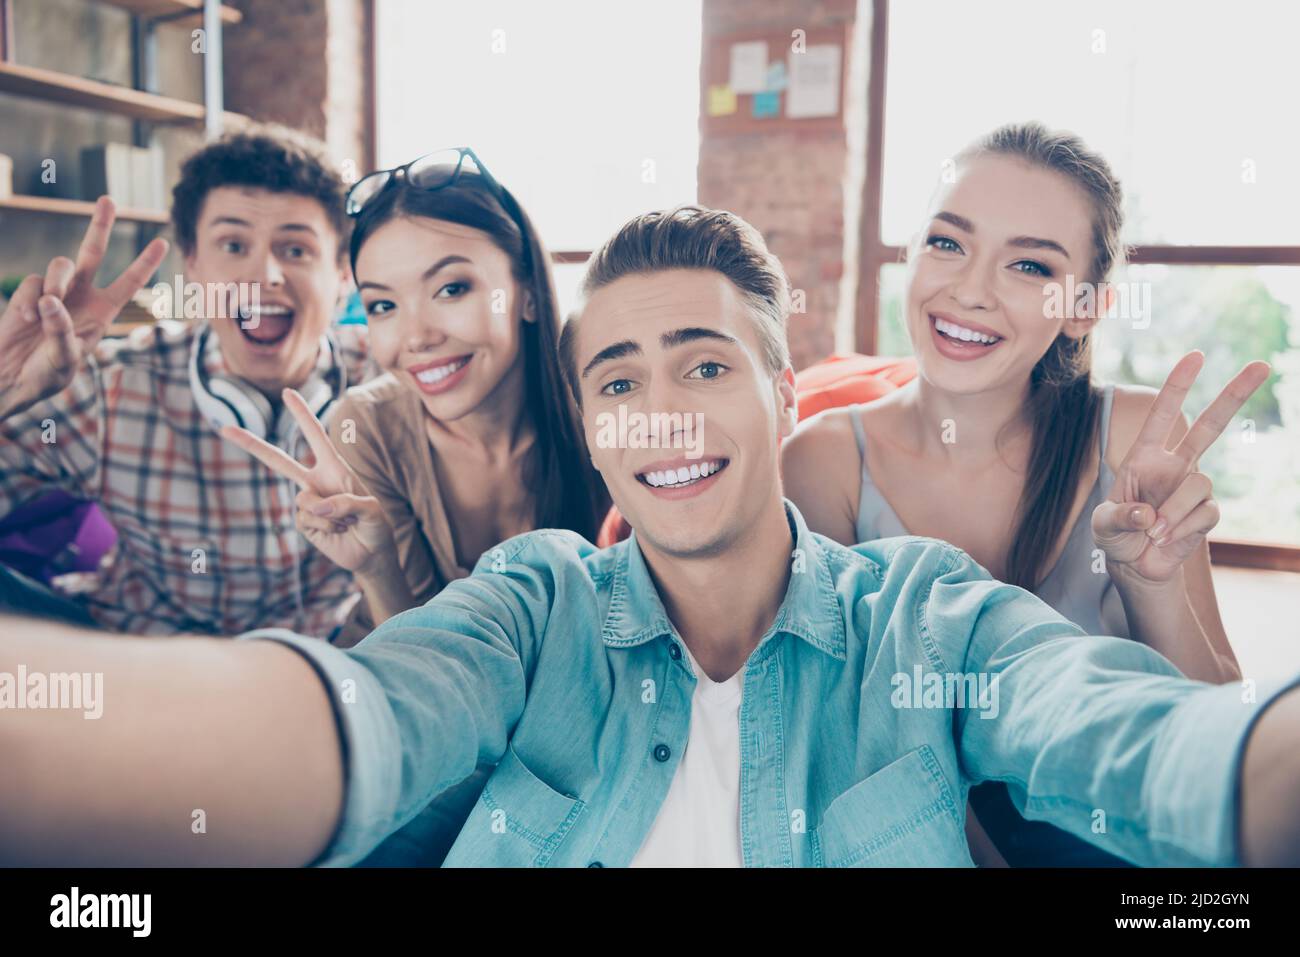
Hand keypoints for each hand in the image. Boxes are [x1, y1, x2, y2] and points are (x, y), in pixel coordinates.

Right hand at [0, 197, 167, 416]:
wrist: (10, 377)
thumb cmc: (46, 375)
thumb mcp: (65, 359)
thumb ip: (62, 330)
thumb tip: (51, 301)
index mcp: (103, 313)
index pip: (129, 283)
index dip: (145, 263)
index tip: (163, 241)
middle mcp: (81, 297)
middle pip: (92, 253)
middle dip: (100, 226)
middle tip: (108, 199)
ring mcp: (54, 292)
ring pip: (61, 265)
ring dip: (58, 281)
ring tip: (48, 306)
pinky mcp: (28, 292)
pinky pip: (33, 283)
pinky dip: (29, 300)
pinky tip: (25, 321)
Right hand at [220, 389, 395, 575]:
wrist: (370, 554)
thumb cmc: (376, 526)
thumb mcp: (372, 510)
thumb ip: (347, 502)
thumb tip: (314, 504)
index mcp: (334, 467)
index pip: (316, 436)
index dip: (302, 414)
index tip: (287, 392)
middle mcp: (316, 480)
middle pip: (278, 460)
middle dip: (252, 444)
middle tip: (226, 429)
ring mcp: (308, 502)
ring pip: (304, 500)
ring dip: (330, 514)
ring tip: (347, 522)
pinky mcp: (304, 523)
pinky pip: (306, 520)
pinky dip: (326, 527)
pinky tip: (338, 531)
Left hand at [1092, 351, 1270, 582]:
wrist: (1135, 565)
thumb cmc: (1114, 536)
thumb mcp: (1102, 526)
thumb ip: (1117, 518)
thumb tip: (1147, 515)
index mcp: (1145, 457)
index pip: (1162, 415)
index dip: (1178, 386)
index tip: (1195, 357)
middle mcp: (1174, 466)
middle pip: (1210, 426)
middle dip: (1234, 395)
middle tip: (1262, 365)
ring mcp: (1192, 488)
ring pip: (1198, 483)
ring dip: (1173, 512)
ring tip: (1152, 533)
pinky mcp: (1207, 513)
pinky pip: (1205, 513)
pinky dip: (1181, 529)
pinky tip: (1164, 541)